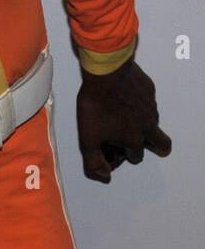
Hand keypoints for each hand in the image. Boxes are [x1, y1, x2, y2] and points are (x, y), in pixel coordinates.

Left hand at [77, 57, 171, 183]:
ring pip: (152, 121)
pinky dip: (138, 103)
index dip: (123, 155)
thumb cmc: (96, 105)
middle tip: (135, 139)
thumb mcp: (87, 138)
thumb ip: (94, 161)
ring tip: (122, 115)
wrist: (106, 72)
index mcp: (135, 140)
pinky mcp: (148, 90)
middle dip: (151, 146)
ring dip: (142, 123)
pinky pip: (147, 101)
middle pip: (161, 143)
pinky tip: (123, 97)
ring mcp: (151, 107)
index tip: (113, 148)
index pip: (135, 157)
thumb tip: (103, 176)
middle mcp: (148, 125)